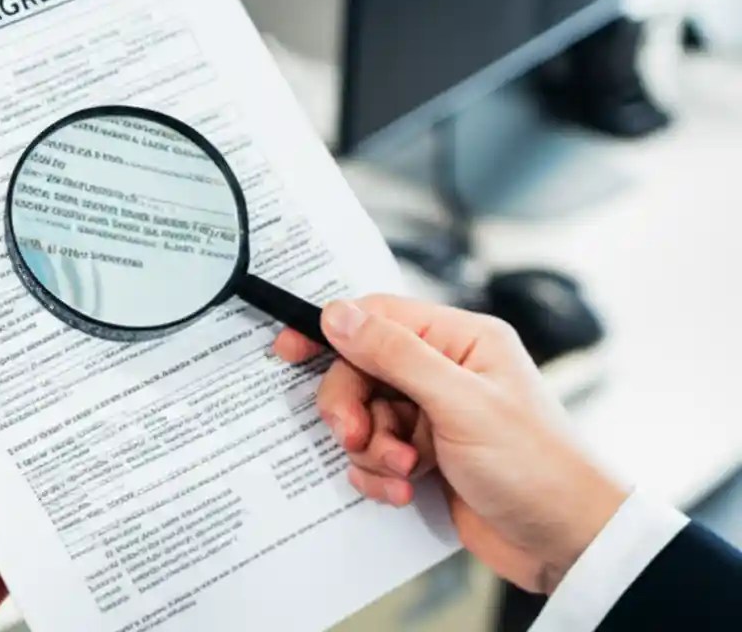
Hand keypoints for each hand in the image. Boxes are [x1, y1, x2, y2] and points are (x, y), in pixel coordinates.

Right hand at [273, 295, 626, 593]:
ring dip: (371, 448)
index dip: (332, 332)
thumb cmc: (537, 467)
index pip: (379, 317)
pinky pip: (374, 455)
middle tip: (356, 436)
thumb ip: (396, 354)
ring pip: (364, 416)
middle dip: (352, 407)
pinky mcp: (425, 456)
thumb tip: (340, 314)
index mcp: (461, 340)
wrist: (567, 543)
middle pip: (361, 370)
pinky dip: (378, 475)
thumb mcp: (460, 403)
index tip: (290, 352)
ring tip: (402, 470)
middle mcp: (445, 372)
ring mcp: (433, 416)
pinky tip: (403, 489)